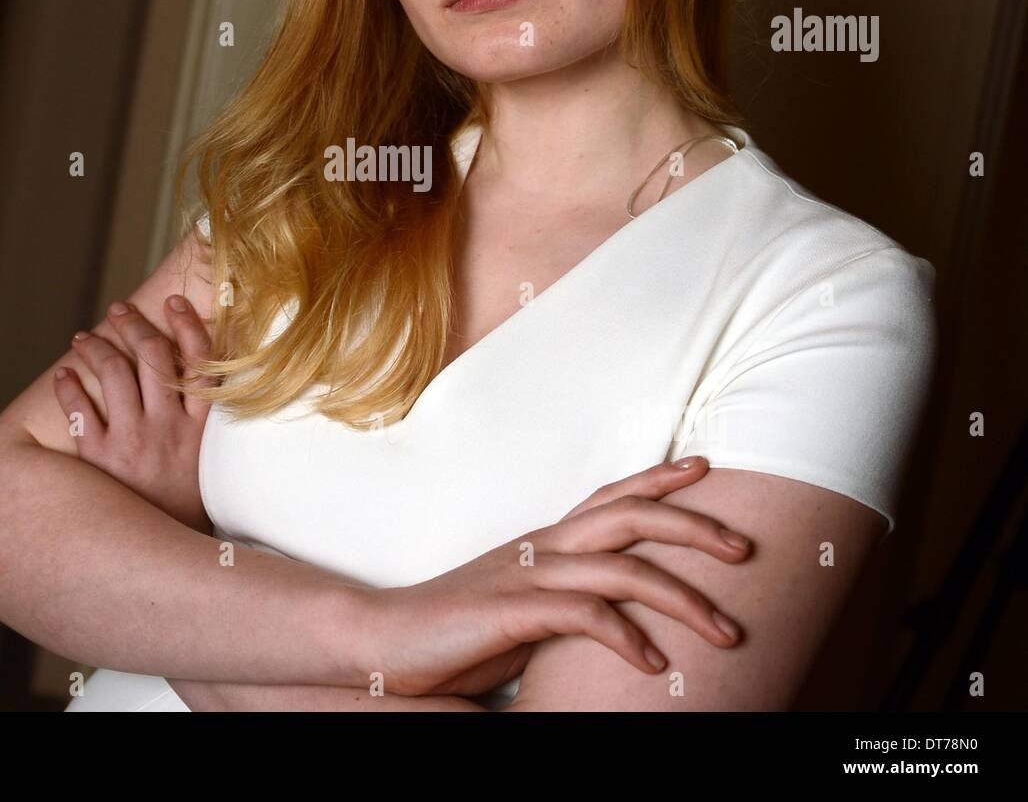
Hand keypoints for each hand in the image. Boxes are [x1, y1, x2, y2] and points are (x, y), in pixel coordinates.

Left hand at [52, 298, 217, 534]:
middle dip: (134, 325)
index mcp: (201, 427)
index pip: (201, 361)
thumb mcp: (213, 464)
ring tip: (84, 339)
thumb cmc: (189, 508)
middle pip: (153, 357)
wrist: (168, 560)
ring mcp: (134, 443)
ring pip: (114, 375)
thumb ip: (209, 423)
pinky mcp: (102, 461)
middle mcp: (169, 428)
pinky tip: (62, 378)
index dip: (187, 325)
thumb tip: (213, 379)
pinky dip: (69, 390)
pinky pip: (81, 414)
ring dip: (97, 348)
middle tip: (119, 309)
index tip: (173, 301)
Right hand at [368, 457, 752, 697]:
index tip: (706, 467)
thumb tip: (620, 619)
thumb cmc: (457, 630)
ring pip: (621, 568)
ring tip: (727, 631)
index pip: (611, 497)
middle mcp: (542, 547)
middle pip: (630, 517)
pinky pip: (584, 615)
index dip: (659, 478)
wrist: (384, 639)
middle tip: (746, 546)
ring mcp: (527, 575)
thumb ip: (568, 602)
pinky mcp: (511, 611)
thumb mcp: (525, 609)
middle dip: (694, 525)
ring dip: (682, 597)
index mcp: (545, 541)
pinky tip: (653, 663)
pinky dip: (626, 636)